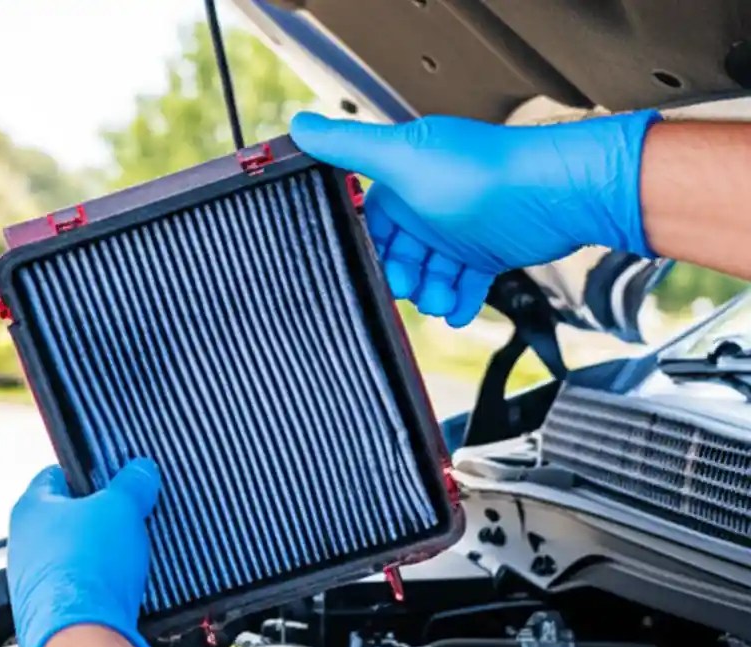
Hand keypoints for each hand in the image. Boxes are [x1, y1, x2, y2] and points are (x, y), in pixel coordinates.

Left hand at [8, 459, 161, 646]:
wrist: (79, 636)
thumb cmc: (87, 566)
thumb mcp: (121, 508)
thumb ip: (132, 484)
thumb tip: (141, 469)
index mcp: (31, 507)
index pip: (56, 475)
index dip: (87, 472)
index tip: (112, 476)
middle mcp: (24, 543)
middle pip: (67, 518)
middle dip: (99, 517)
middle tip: (128, 517)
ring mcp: (34, 580)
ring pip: (73, 556)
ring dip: (100, 555)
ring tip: (128, 556)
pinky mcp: (49, 612)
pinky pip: (78, 588)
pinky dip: (98, 586)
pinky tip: (119, 588)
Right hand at [289, 110, 660, 325]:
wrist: (557, 195)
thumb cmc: (482, 172)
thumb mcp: (400, 157)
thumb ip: (347, 147)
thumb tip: (298, 126)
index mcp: (405, 175)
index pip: (369, 215)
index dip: (366, 243)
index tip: (369, 265)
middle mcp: (430, 200)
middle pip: (397, 249)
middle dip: (399, 273)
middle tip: (408, 286)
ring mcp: (460, 227)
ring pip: (429, 271)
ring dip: (429, 292)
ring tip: (439, 302)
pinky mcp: (489, 251)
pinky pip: (465, 283)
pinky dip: (459, 300)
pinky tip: (458, 311)